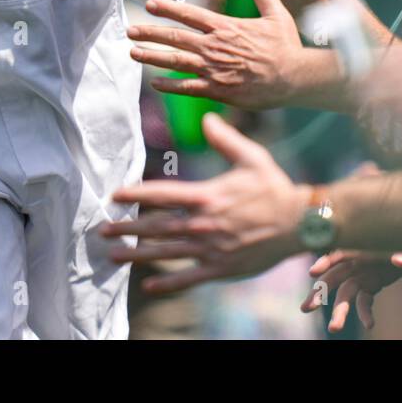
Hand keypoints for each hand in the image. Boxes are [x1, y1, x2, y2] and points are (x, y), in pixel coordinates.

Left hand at [100, 113, 307, 293]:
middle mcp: (203, 224)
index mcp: (207, 196)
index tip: (115, 195)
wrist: (299, 222)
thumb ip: (225, 138)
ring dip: (137, 254)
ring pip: (166, 253)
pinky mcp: (222, 268)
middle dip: (127, 227)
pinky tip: (148, 285)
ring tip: (113, 255)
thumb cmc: (274, 188)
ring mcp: (211, 249)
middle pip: (156, 226)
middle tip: (103, 228)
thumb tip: (206, 117)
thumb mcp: (252, 157)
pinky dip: (168, 282)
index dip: (136, 193)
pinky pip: (189, 277)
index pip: (162, 194)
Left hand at [129, 0, 315, 109]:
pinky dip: (169, 85)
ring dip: (151, 57)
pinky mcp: (218, 90)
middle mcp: (215, 47)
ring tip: (132, 52)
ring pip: (175, 61)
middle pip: (175, 37)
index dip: (167, 8)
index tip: (149, 5)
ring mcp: (214, 69)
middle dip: (149, 32)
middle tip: (130, 29)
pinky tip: (154, 82)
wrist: (295, 78)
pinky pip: (187, 87)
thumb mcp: (276, 12)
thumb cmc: (286, 46)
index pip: (189, 14)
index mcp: (225, 27)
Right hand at [301, 249, 401, 332]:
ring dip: (338, 311)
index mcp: (356, 248)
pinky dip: (365, 314)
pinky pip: (364, 302)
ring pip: (344, 295)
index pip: (336, 255)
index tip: (313, 273)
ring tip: (333, 329)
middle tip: (307, 308)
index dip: (324, 263)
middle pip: (333, 278)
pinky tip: (369, 325)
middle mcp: (353, 263)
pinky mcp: (369, 287)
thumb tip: (401, 261)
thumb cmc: (400, 239)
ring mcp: (360, 277)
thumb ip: (401, 252)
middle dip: (319, 292)